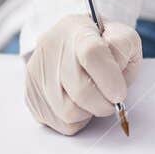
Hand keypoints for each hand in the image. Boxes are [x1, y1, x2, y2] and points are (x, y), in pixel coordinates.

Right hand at [23, 14, 142, 134]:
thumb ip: (124, 51)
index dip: (109, 78)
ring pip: (69, 111)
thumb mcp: (122, 37)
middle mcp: (51, 49)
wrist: (71, 42)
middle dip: (104, 102)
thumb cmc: (101, 43)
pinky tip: (78, 102)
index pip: (92, 54)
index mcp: (78, 30)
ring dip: (89, 111)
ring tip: (93, 96)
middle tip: (112, 98)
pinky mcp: (30, 95)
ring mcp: (36, 73)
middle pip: (80, 90)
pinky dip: (76, 120)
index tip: (120, 94)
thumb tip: (115, 81)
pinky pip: (60, 123)